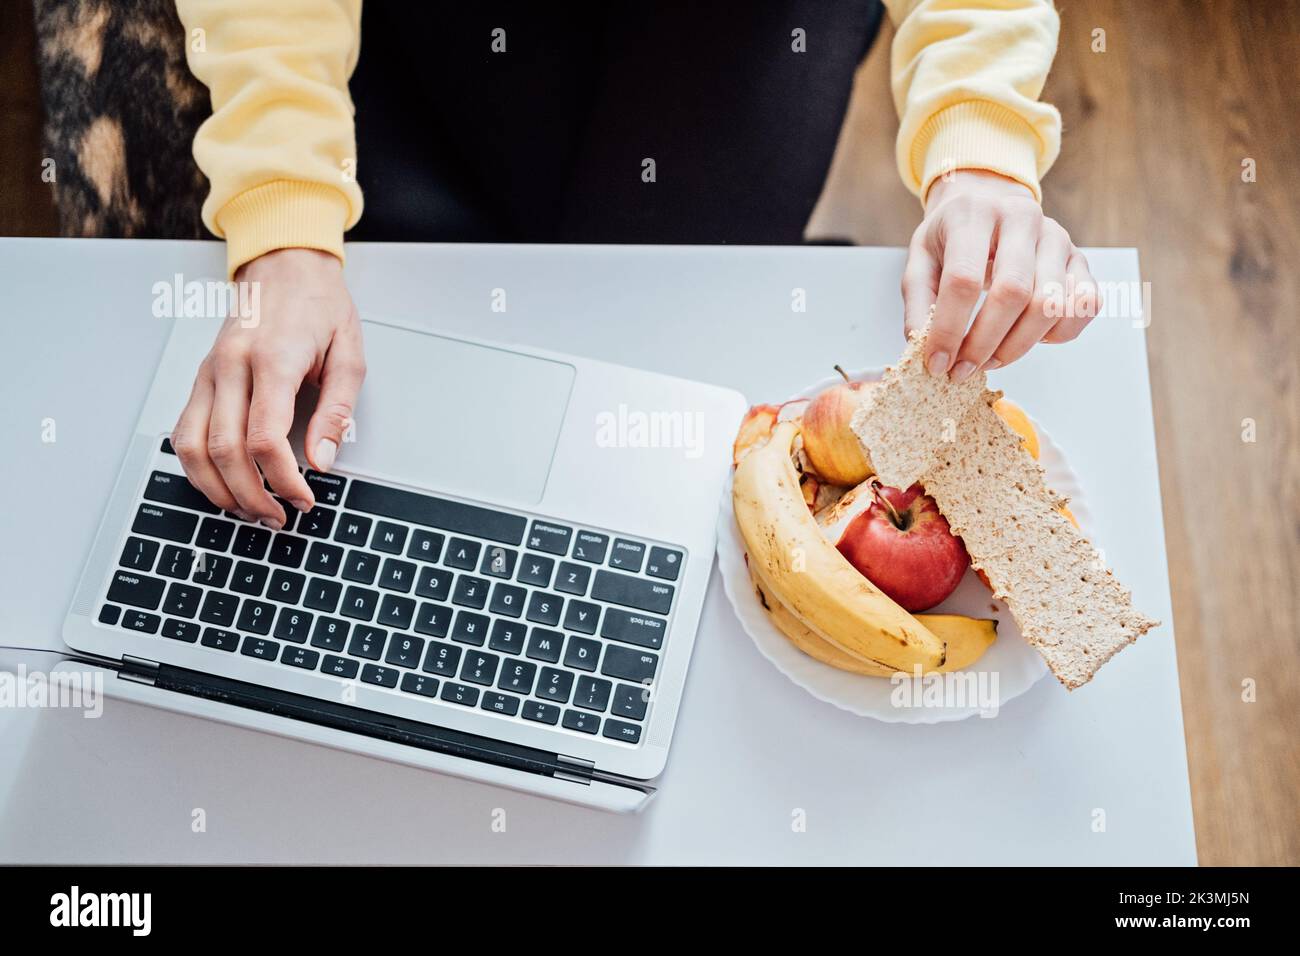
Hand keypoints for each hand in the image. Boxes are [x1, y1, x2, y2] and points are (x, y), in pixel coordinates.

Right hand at [171, 248, 365, 527]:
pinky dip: (198, 468)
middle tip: (278, 517)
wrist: (285, 267)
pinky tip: (223, 485)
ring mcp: (208, 372)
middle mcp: (230, 366)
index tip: (303, 499)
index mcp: (272, 359)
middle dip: (251, 495)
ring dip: (218, 489)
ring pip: (192, 447)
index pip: (263, 438)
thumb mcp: (349, 355)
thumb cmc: (319, 307)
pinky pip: (184, 433)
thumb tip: (321, 460)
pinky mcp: (200, 379)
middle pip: (224, 451)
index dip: (282, 479)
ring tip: (250, 510)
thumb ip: (336, 411)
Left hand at [902, 169, 1099, 380]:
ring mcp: (1058, 237)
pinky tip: (1029, 338)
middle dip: (985, 343)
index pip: (964, 279)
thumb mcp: (921, 260)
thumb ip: (918, 302)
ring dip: (1018, 346)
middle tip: (964, 370)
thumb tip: (922, 348)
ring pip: (1051, 304)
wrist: (988, 202)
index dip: (949, 329)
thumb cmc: (952, 237)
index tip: (937, 363)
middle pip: (1013, 293)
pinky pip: (1085, 305)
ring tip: (990, 359)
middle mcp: (1022, 218)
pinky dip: (1059, 334)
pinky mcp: (1080, 259)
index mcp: (974, 215)